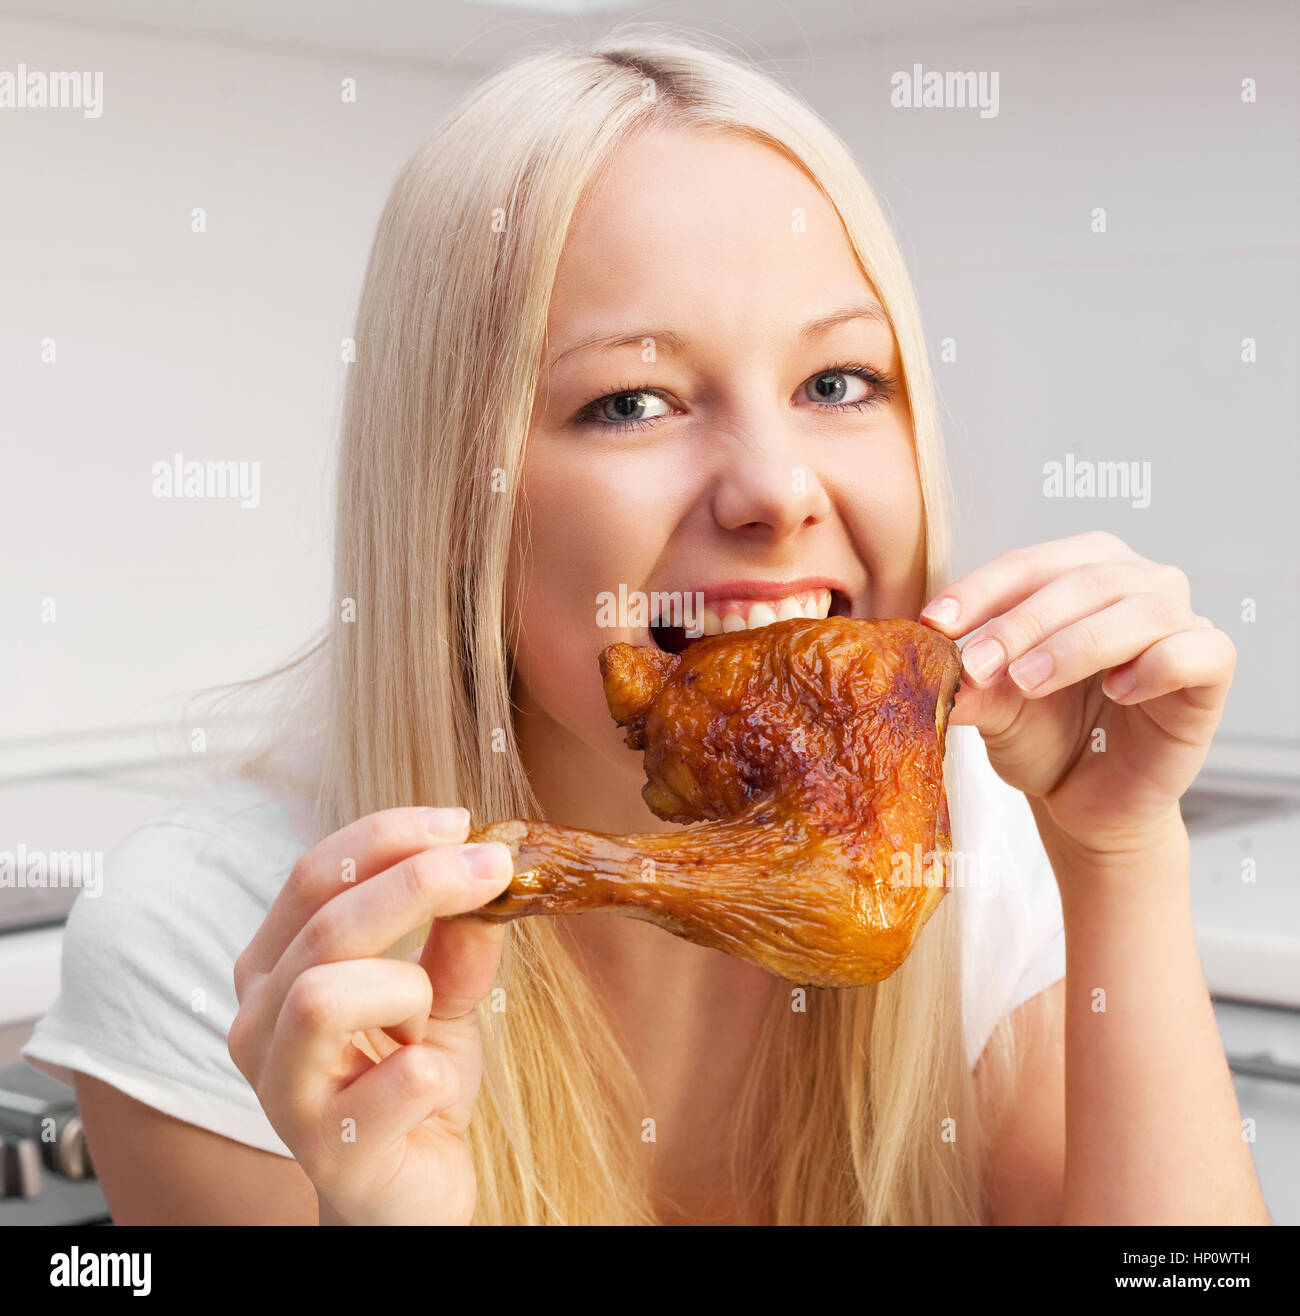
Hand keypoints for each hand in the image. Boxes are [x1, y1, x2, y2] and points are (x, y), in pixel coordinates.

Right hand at [228, 807, 512, 1224]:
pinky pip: (393, 1086)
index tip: (459, 821)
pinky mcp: (330, 1153)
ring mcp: (284, 1092)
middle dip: (418, 882)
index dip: (385, 837)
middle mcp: (260, 1024)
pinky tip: (435, 1082)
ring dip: (405, 989)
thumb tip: (488, 872)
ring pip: (325, 997)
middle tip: (494, 864)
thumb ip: (455, 940)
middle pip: (325, 926)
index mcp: (275, 969)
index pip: (312, 876)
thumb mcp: (442, 996)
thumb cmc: (409, 1081)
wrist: (409, 1191)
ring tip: (429, 1019)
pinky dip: (430, 1071)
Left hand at [920, 531, 1235, 855]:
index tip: (936, 624)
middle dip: (1020, 622)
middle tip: (977, 666)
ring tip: (1028, 682)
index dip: (980, 590)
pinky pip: (1197, 650)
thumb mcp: (995, 707)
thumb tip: (930, 670)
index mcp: (1077, 569)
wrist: (1086, 798)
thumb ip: (970, 683)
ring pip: (1138, 609)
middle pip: (1080, 580)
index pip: (1027, 565)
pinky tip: (1117, 692)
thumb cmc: (1045, 734)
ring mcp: (1180, 620)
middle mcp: (1135, 581)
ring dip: (1075, 644)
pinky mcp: (1212, 669)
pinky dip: (1155, 666)